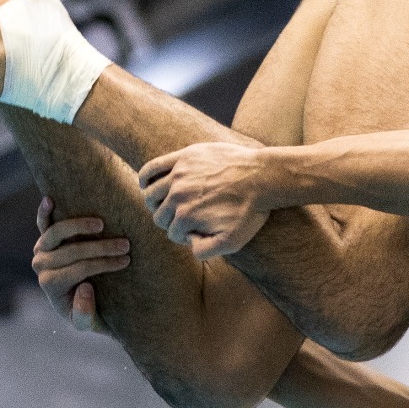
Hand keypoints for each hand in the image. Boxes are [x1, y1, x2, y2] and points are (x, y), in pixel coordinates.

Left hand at [32, 197, 130, 329]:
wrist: (86, 300)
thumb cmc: (93, 311)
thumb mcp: (92, 323)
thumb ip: (84, 316)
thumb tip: (84, 288)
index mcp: (51, 286)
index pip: (78, 270)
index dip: (102, 264)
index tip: (126, 261)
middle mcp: (42, 266)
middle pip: (71, 251)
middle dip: (101, 248)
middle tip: (125, 245)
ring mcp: (41, 249)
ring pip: (55, 233)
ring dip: (79, 226)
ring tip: (102, 224)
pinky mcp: (45, 237)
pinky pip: (43, 223)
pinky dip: (44, 212)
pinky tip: (50, 200)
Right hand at [138, 142, 272, 259]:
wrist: (263, 177)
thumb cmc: (250, 210)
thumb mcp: (233, 241)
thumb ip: (205, 250)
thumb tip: (188, 244)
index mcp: (186, 217)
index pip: (172, 232)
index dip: (185, 236)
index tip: (199, 231)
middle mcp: (178, 196)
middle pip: (159, 215)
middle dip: (170, 221)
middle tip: (187, 219)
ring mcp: (179, 175)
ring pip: (151, 194)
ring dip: (156, 202)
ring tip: (169, 204)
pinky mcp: (183, 157)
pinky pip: (152, 167)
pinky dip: (145, 177)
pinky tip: (147, 183)